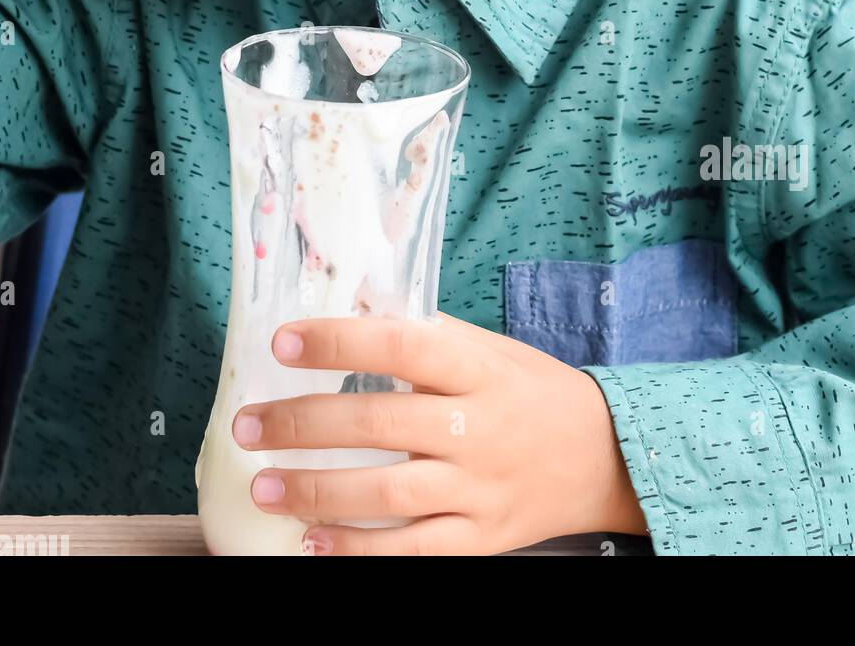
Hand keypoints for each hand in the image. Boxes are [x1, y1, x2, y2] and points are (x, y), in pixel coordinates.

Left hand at [231, 311, 646, 555]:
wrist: (605, 456)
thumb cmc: (534, 392)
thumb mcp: (492, 349)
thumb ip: (428, 334)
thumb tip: (356, 304)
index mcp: (479, 369)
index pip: (402, 344)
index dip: (339, 341)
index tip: (284, 341)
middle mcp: (478, 427)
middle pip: (379, 422)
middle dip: (303, 423)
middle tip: (249, 423)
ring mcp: (480, 488)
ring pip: (386, 494)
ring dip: (315, 490)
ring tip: (263, 484)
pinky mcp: (482, 538)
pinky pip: (412, 550)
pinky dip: (358, 550)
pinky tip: (312, 541)